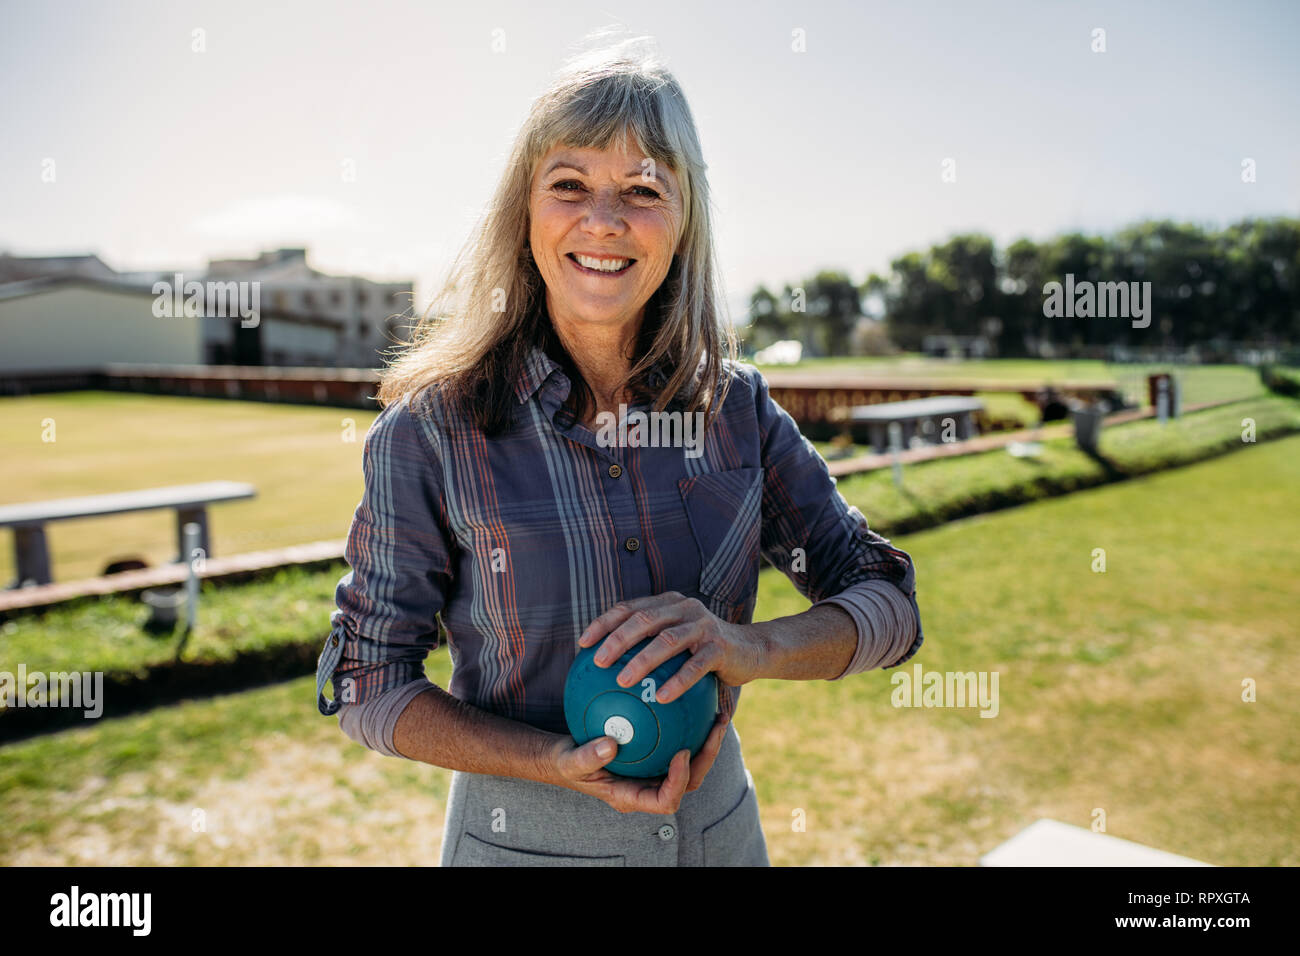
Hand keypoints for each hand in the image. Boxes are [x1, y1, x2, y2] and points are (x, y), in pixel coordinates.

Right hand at [542, 712, 729, 812]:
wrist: (564, 755)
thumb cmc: (566, 762)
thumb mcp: (569, 761)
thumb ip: (587, 757)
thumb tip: (610, 745)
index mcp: (632, 797)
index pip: (666, 800)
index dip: (680, 780)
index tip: (681, 752)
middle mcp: (649, 787)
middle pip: (689, 781)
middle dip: (707, 757)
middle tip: (715, 726)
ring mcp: (654, 772)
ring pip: (690, 762)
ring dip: (706, 740)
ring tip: (717, 713)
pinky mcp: (654, 754)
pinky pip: (677, 741)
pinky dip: (690, 724)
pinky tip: (695, 697)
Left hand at [578, 592, 761, 703]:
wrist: (750, 650)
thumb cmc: (703, 651)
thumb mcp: (677, 641)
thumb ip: (649, 644)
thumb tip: (605, 670)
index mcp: (668, 603)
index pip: (629, 607)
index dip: (604, 622)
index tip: (583, 644)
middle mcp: (684, 608)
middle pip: (644, 619)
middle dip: (617, 639)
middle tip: (598, 662)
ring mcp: (703, 626)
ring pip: (667, 640)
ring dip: (642, 661)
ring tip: (622, 681)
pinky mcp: (719, 647)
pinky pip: (695, 666)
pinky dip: (677, 681)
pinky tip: (660, 698)